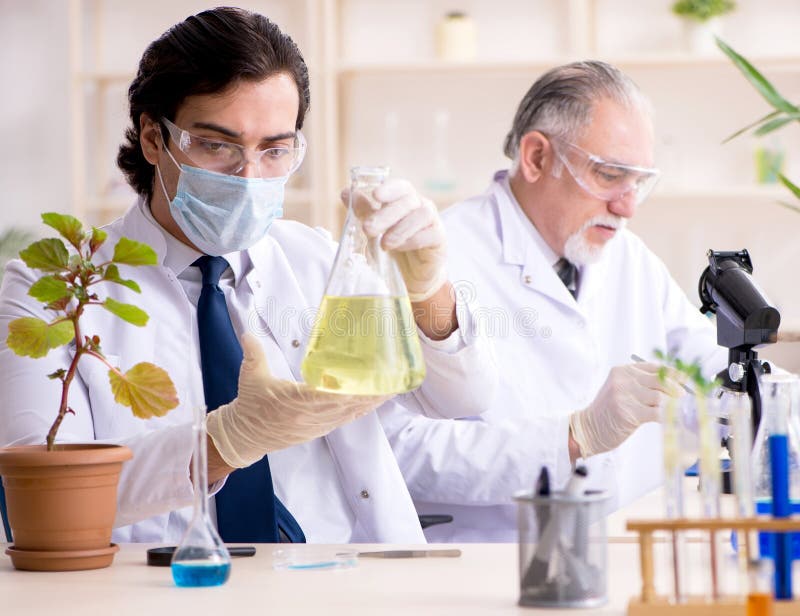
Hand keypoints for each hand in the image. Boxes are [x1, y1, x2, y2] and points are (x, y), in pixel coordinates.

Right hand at [207, 333, 389, 467]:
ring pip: (348, 413)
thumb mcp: (250, 376)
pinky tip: (374, 402)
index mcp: (293, 401)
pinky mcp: (318, 430)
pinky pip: (343, 420)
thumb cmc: (250, 405)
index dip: (349, 389)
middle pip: (345, 404)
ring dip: (369, 402)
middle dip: (369, 393)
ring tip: (390, 389)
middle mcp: (309, 415)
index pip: (326, 395)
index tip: (367, 379)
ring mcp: (316, 425)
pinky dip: (360, 411)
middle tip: (390, 380)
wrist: (246, 435)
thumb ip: (253, 352)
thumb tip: (248, 333)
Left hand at [346, 178, 447, 301]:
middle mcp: (422, 206)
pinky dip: (412, 241)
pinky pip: (429, 235)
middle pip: (408, 201)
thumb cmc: (393, 246)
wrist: (412, 274)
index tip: (375, 195)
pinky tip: (398, 248)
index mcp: (406, 200)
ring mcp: (433, 222)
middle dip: (386, 215)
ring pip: (421, 216)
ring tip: (384, 244)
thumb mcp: (375, 229)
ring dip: (400, 229)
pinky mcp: (439, 240)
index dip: (389, 189)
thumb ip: (364, 211)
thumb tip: (345, 193)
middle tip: (367, 228)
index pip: (401, 187)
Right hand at [568, 362, 684, 457]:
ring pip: (661, 397)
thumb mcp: (621, 390)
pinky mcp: (629, 413)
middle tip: (685, 399)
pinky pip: (657, 413)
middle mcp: (623, 380)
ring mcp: (625, 396)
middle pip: (661, 381)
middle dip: (677, 390)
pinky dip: (669, 417)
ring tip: (680, 411)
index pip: (655, 368)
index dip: (674, 374)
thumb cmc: (608, 412)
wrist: (588, 429)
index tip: (686, 381)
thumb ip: (641, 384)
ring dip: (674, 405)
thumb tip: (675, 387)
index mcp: (622, 371)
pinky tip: (673, 421)